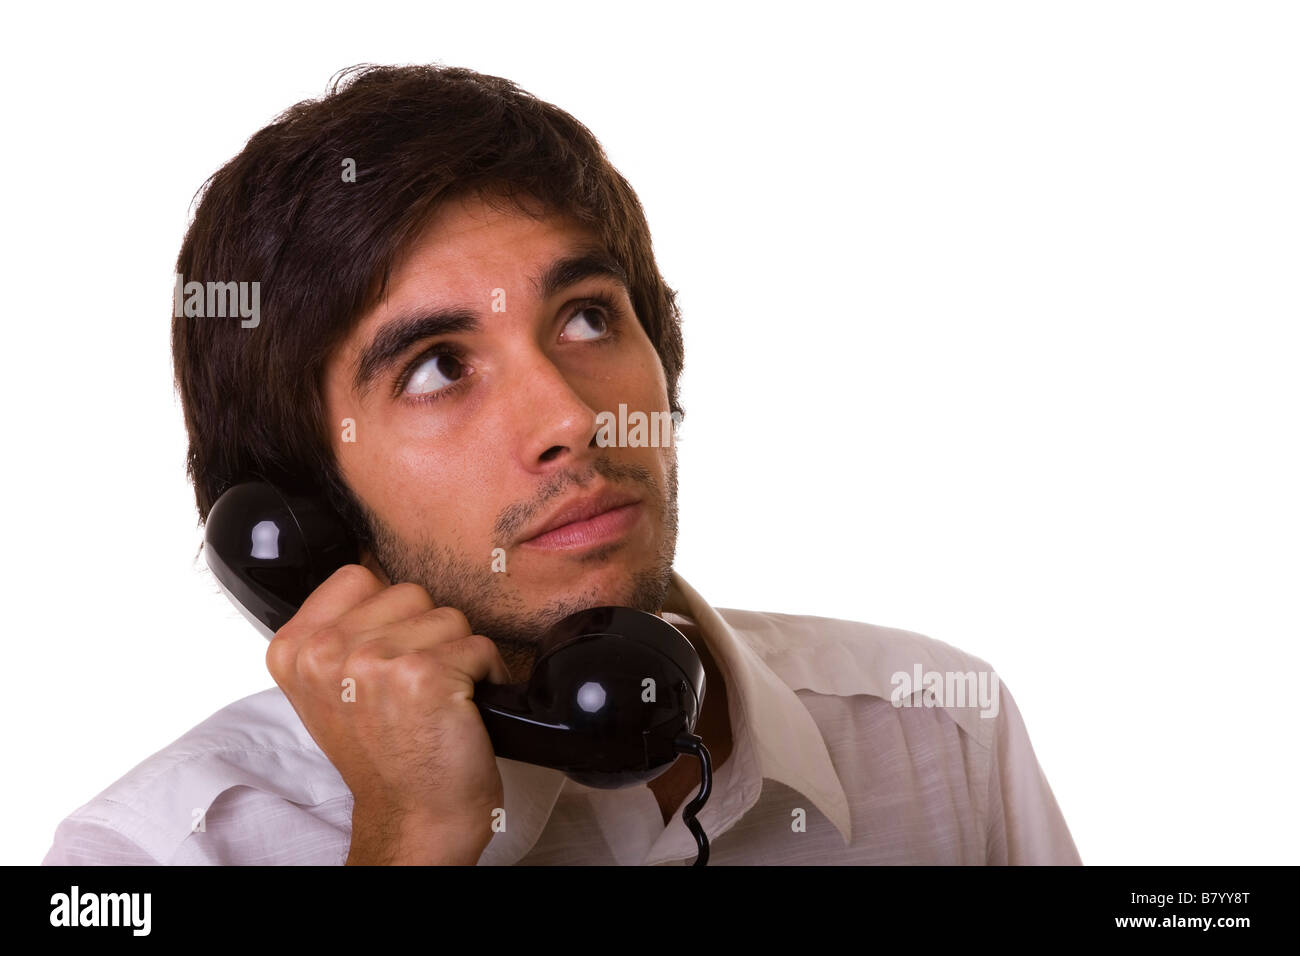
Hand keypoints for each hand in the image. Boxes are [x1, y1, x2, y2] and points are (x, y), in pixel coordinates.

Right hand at [265, 564, 510, 864]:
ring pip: (449, 616)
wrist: (413, 816)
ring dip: (457, 656)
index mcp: (294, 648)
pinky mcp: (423, 676)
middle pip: (409, 593)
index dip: (389, 615)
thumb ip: (341, 629)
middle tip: (413, 689)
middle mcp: (325, 652)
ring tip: (436, 700)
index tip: (386, 659)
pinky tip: (461, 710)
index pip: (359, 576)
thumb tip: (375, 574)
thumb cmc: (384, 754)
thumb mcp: (331, 686)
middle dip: (426, 635)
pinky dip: (486, 676)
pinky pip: (480, 646)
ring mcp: (372, 662)